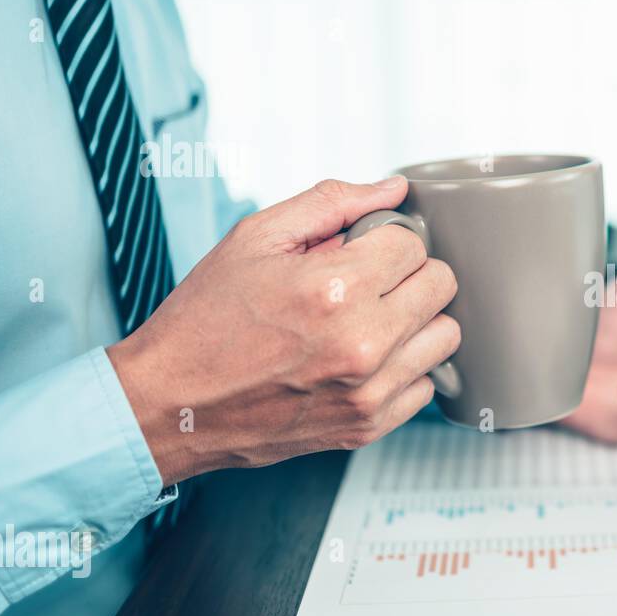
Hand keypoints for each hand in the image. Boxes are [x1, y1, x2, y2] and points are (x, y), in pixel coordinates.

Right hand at [107, 177, 459, 485]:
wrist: (171, 405)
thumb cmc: (206, 320)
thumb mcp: (254, 239)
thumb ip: (332, 203)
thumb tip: (393, 188)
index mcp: (334, 289)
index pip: (413, 243)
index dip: (385, 238)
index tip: (360, 250)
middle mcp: (362, 343)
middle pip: (441, 285)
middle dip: (408, 273)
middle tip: (368, 281)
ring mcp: (369, 391)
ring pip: (445, 336)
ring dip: (415, 320)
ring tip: (369, 319)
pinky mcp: (368, 426)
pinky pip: (425, 385)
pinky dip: (404, 368)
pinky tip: (365, 359)